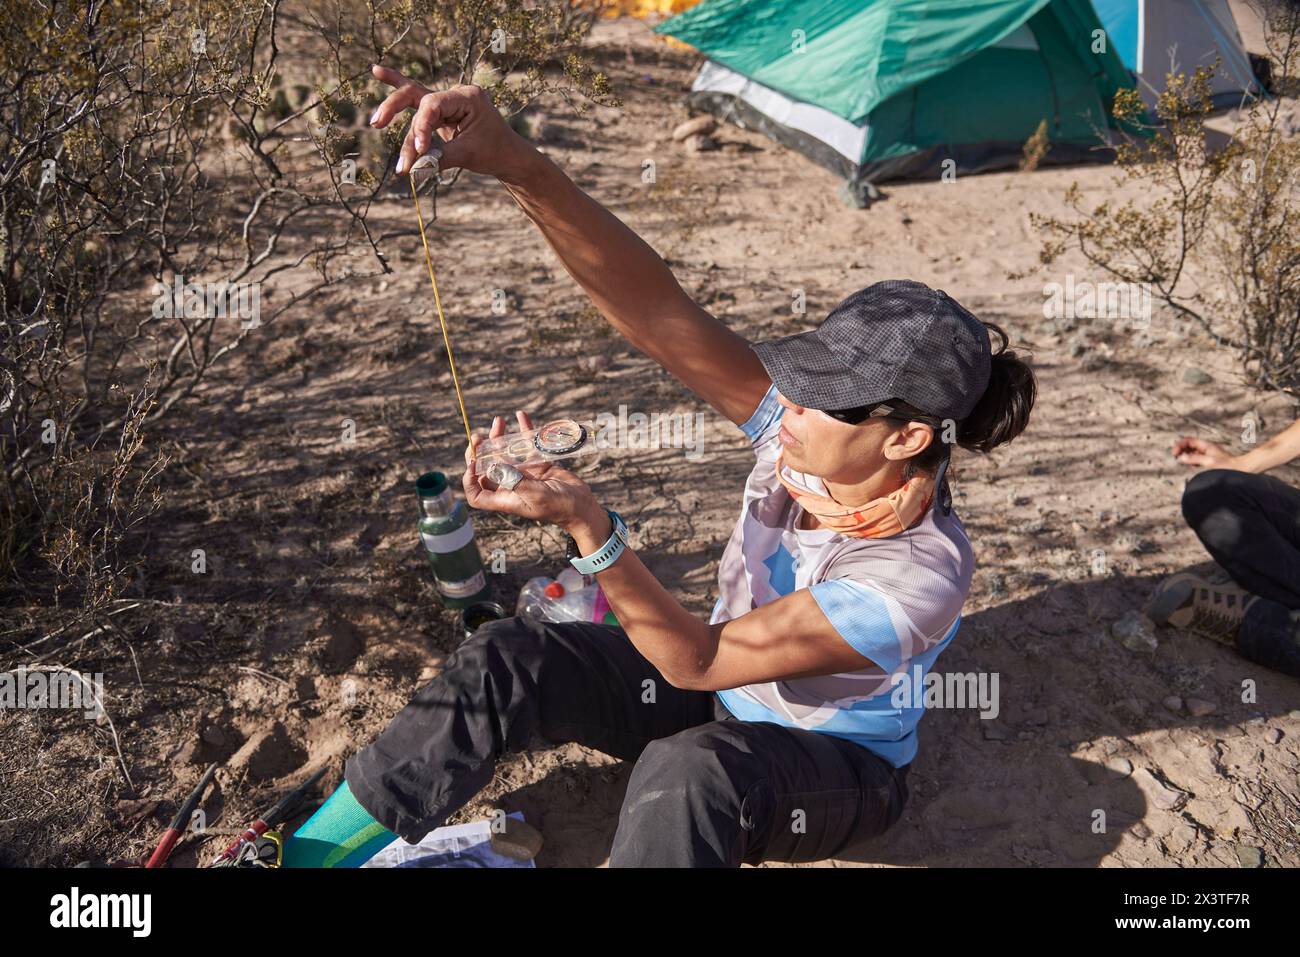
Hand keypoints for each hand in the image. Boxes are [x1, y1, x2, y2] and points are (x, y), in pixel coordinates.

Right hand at [368, 65, 534, 180]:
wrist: (507, 156)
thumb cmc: (494, 152)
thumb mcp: (469, 155)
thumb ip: (441, 158)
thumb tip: (415, 169)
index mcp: (468, 97)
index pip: (433, 105)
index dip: (421, 127)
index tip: (421, 151)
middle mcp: (455, 94)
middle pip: (417, 95)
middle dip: (394, 108)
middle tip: (377, 124)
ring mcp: (447, 102)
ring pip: (413, 104)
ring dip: (397, 122)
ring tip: (381, 134)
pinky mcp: (440, 113)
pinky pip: (416, 103)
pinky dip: (396, 88)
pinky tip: (377, 71)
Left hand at [462, 411, 601, 530]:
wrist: (581, 505)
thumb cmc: (559, 507)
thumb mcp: (536, 496)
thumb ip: (515, 482)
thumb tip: (493, 467)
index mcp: (505, 498)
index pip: (476, 494)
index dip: (469, 480)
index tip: (472, 463)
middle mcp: (510, 485)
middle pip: (486, 469)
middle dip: (480, 452)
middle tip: (479, 436)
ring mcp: (523, 474)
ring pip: (504, 453)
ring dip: (499, 437)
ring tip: (499, 420)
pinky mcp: (537, 464)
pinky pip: (525, 445)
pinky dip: (523, 430)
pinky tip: (520, 416)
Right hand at [1172, 435, 1239, 468]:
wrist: (1241, 469)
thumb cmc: (1227, 465)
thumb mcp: (1209, 462)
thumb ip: (1195, 459)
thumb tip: (1181, 458)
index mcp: (1206, 445)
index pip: (1188, 441)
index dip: (1179, 445)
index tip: (1174, 454)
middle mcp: (1205, 448)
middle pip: (1188, 445)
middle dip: (1180, 450)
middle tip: (1176, 457)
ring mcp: (1207, 453)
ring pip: (1191, 451)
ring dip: (1185, 455)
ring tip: (1182, 461)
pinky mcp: (1208, 460)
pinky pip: (1195, 457)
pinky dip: (1190, 460)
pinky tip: (1191, 465)